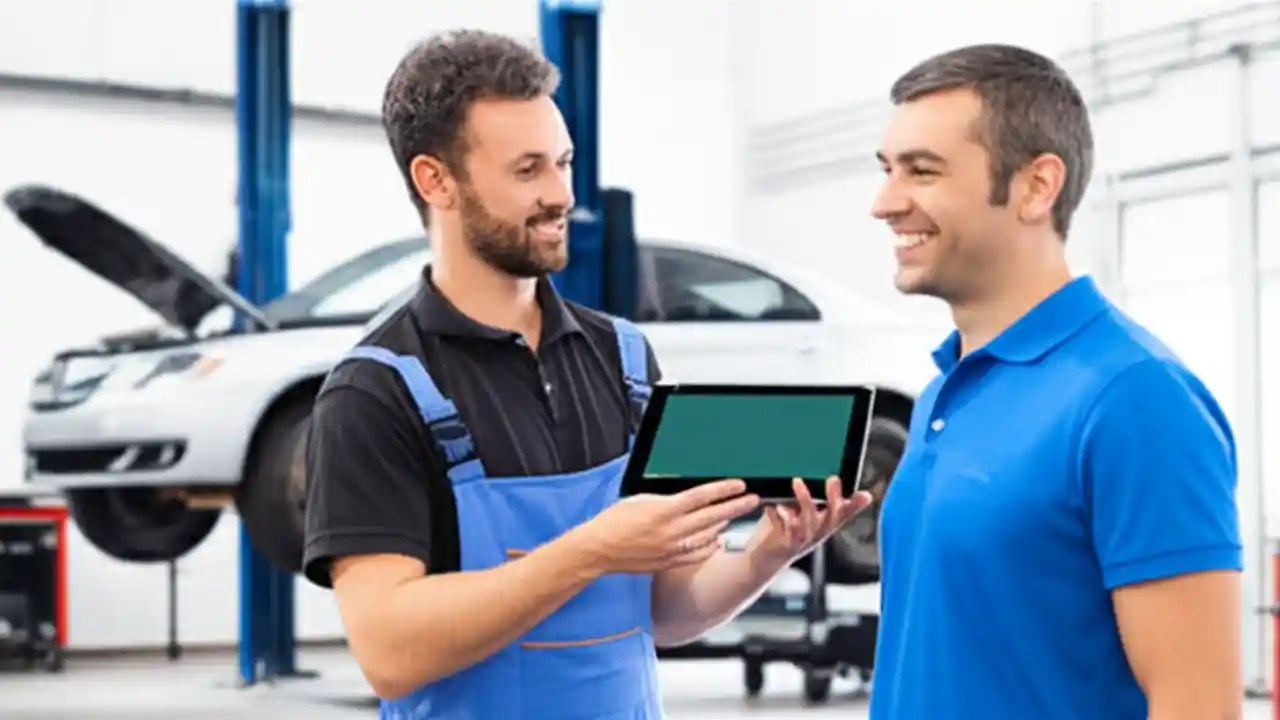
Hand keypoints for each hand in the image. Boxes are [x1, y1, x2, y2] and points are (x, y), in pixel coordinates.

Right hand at [575, 480, 760, 573]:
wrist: (600, 549)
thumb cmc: (615, 520)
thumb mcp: (641, 499)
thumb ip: (668, 499)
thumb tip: (689, 497)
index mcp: (665, 509)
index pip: (703, 496)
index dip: (725, 489)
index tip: (740, 485)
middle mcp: (673, 529)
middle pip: (713, 515)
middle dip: (736, 506)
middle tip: (752, 500)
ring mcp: (674, 548)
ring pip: (709, 535)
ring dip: (723, 524)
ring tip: (732, 516)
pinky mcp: (670, 561)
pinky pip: (699, 554)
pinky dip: (711, 546)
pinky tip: (717, 540)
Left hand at [747, 476, 871, 567]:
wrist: (765, 559)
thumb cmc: (782, 532)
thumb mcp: (798, 511)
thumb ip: (809, 497)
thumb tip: (815, 475)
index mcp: (823, 525)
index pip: (844, 513)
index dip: (856, 505)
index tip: (866, 495)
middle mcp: (817, 534)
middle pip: (832, 518)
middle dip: (834, 498)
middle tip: (834, 479)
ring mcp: (803, 541)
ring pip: (810, 523)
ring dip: (805, 501)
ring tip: (798, 481)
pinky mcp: (785, 546)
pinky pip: (786, 531)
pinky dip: (781, 516)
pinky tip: (775, 506)